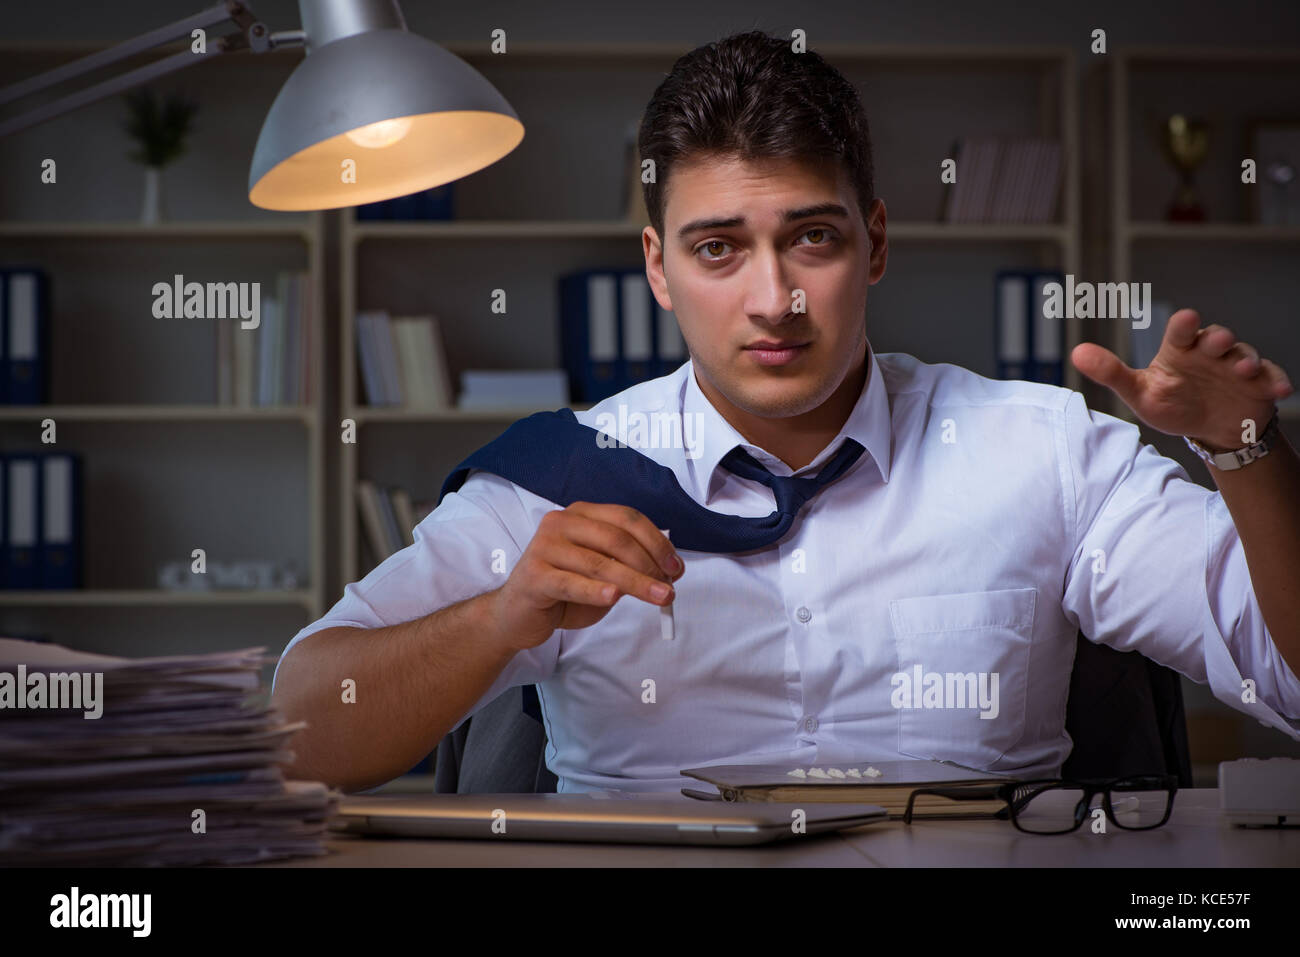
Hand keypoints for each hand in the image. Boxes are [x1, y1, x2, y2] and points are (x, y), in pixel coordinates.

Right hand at [489, 502, 682, 652]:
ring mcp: (544, 547)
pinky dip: (595, 590)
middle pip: (616, 538)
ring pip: (599, 563)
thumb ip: (626, 563)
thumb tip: (667, 568)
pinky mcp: (534, 576)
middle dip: (650, 564)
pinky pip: (571, 583)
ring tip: (660, 598)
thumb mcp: (601, 572)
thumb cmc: (564, 589)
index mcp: (581, 514)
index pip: (626, 518)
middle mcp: (561, 523)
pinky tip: (614, 597)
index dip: (657, 542)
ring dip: (636, 582)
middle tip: (669, 588)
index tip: (676, 567)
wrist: (518, 614)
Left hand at [1071, 309, 1293, 451]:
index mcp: (1180, 352)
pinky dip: (1276, 381)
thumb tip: (1076, 353)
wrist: (1211, 430)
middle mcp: (1210, 354)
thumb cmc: (1173, 405)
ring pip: (1244, 356)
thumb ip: (1112, 373)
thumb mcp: (1141, 394)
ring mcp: (1237, 368)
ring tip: (1242, 370)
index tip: (1186, 319)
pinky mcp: (1259, 384)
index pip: (1181, 333)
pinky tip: (1280, 390)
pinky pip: (1270, 378)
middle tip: (1218, 342)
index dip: (1184, 326)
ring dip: (1246, 360)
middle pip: (1216, 339)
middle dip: (1218, 339)